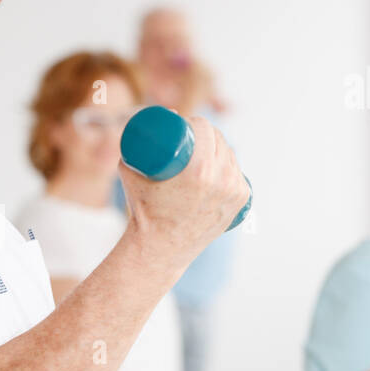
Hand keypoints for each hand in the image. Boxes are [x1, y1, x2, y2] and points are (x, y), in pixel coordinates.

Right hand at [119, 114, 248, 273]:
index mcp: (200, 170)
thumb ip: (128, 147)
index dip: (195, 121)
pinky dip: (230, 166)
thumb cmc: (143, 211)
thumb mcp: (130, 174)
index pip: (204, 129)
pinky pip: (237, 174)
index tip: (184, 124)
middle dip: (206, 132)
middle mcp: (222, 180)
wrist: (160, 249)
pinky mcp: (240, 202)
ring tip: (204, 149)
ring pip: (230, 156)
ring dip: (219, 148)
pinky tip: (223, 163)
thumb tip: (143, 125)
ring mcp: (234, 192)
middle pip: (219, 140)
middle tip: (190, 135)